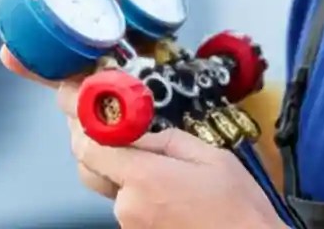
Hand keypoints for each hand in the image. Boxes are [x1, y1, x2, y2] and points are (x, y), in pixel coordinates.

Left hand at [0, 46, 286, 228]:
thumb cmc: (239, 210)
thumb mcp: (210, 157)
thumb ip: (165, 139)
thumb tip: (137, 129)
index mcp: (145, 179)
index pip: (90, 147)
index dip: (83, 124)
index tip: (84, 107)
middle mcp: (129, 206)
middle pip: (92, 169)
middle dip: (100, 146)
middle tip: (115, 128)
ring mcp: (131, 226)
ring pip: (114, 189)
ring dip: (125, 173)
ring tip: (160, 166)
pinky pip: (130, 208)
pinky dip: (140, 195)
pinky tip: (168, 191)